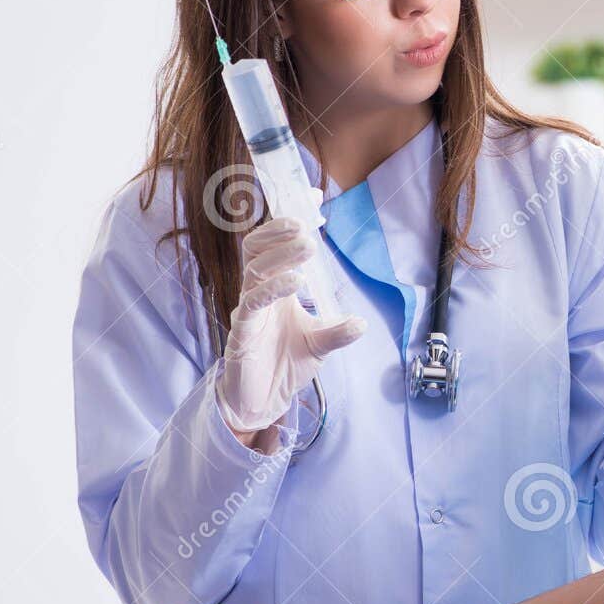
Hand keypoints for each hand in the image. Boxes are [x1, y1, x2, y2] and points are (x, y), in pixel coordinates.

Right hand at [215, 218, 365, 434]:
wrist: (264, 402)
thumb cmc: (285, 366)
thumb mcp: (320, 345)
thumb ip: (337, 330)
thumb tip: (361, 322)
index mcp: (274, 289)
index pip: (276, 246)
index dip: (289, 223)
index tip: (312, 200)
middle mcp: (257, 294)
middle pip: (257, 249)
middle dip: (279, 232)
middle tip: (305, 223)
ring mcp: (248, 311)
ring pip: (255, 269)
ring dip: (282, 253)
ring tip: (307, 244)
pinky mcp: (241, 332)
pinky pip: (253, 303)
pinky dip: (274, 288)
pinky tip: (295, 280)